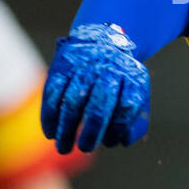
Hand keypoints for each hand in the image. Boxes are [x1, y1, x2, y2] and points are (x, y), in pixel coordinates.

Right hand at [41, 23, 150, 152]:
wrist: (104, 40)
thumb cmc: (122, 80)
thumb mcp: (139, 94)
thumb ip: (136, 121)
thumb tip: (122, 142)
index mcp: (133, 78)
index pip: (127, 107)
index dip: (117, 128)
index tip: (108, 142)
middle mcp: (109, 70)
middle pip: (99, 106)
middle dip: (91, 132)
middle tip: (84, 148)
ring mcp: (84, 67)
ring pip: (73, 101)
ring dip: (66, 128)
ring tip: (63, 147)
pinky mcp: (62, 65)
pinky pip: (52, 93)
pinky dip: (50, 115)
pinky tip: (50, 133)